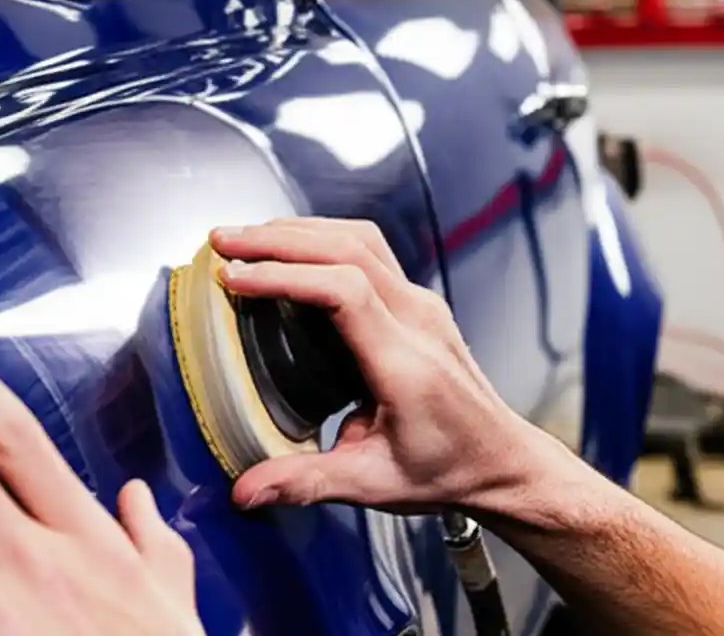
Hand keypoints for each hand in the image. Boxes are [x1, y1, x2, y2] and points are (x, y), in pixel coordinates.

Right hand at [210, 218, 579, 515]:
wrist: (501, 461)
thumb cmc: (447, 470)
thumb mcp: (372, 484)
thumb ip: (305, 482)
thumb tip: (244, 491)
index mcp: (405, 362)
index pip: (343, 291)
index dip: (284, 276)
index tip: (234, 278)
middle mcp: (418, 320)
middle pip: (348, 247)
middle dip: (278, 238)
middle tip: (222, 240)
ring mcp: (421, 305)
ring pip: (360, 238)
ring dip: (300, 231)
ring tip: (246, 239)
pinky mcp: (415, 303)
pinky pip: (367, 252)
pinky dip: (321, 240)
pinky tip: (288, 251)